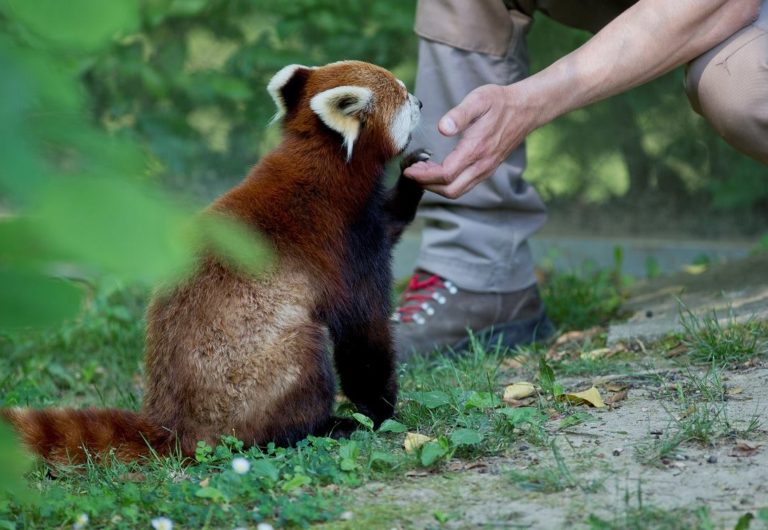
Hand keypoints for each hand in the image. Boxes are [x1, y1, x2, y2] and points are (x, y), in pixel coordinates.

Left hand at [404, 83, 536, 198]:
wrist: (526, 108)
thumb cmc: (500, 102)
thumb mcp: (478, 100)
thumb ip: (459, 114)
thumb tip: (442, 128)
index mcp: (477, 149)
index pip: (446, 174)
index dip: (424, 175)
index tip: (408, 169)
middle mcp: (482, 165)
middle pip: (451, 190)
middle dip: (427, 185)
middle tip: (412, 171)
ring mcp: (486, 169)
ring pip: (458, 190)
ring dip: (436, 186)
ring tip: (421, 170)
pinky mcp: (488, 169)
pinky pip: (465, 185)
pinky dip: (448, 183)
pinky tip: (438, 168)